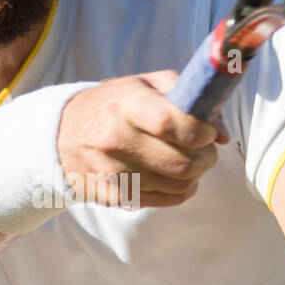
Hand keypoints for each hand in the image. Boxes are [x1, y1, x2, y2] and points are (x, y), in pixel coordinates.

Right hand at [57, 71, 228, 208]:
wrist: (61, 137)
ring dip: (195, 174)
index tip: (207, 130)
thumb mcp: (145, 85)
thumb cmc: (113, 105)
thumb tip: (222, 135)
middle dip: (206, 156)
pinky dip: (180, 189)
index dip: (200, 130)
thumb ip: (190, 99)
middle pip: (183, 164)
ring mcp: (113, 173)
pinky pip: (168, 200)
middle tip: (204, 147)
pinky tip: (171, 174)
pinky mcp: (114, 197)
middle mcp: (116, 140)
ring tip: (186, 158)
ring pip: (180, 185)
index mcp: (125, 104)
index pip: (171, 123)